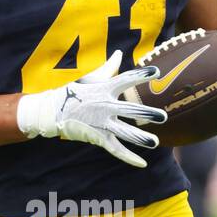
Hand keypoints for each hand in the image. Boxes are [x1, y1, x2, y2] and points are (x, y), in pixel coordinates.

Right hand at [17, 50, 166, 167]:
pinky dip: (129, 157)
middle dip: (147, 114)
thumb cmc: (74, 92)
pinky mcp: (98, 137)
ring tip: (155, 142)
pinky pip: (116, 149)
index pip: (126, 80)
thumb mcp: (92, 78)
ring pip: (125, 133)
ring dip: (140, 139)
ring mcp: (102, 123)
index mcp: (105, 89)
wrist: (53, 111)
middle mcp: (105, 106)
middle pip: (130, 110)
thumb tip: (119, 53)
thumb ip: (109, 67)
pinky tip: (142, 163)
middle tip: (163, 117)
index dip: (141, 76)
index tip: (157, 73)